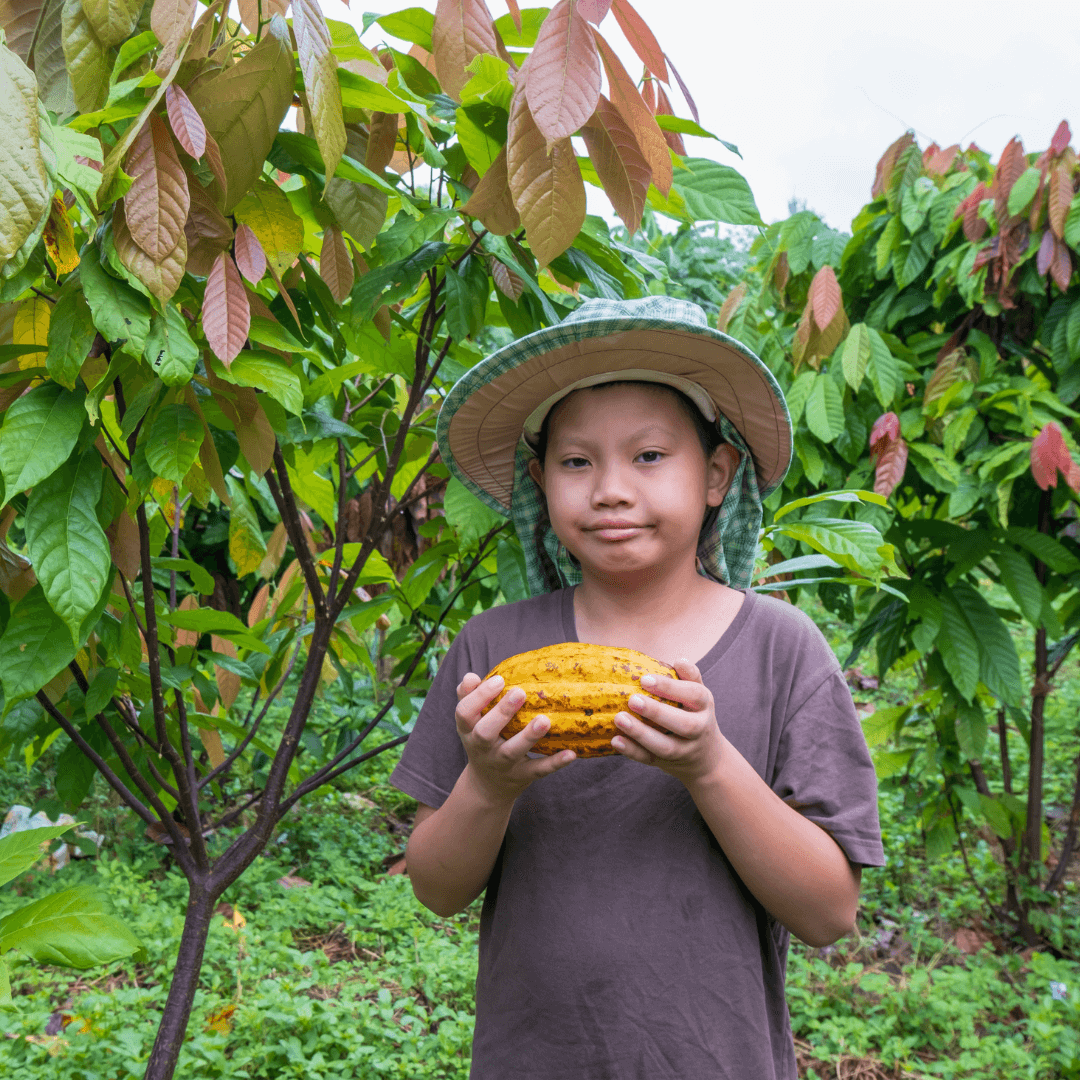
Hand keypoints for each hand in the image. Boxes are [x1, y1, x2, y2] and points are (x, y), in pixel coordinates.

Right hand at [454, 672, 575, 806]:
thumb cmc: (482, 740)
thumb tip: (471, 676)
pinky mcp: (522, 776)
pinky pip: (538, 770)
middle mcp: (482, 748)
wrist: (487, 787)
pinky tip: (571, 753)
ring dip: (528, 736)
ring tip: (544, 720)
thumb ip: (469, 696)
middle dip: (502, 712)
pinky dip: (554, 763)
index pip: (464, 713)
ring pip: (512, 752)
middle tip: (520, 693)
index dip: (479, 696)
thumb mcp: (470, 722)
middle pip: (485, 733)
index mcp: (468, 730)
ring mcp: (502, 764)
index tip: (499, 680)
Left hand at [610, 658, 724, 785]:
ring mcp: (684, 750)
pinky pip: (650, 759)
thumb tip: (679, 660)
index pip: (694, 695)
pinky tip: (616, 740)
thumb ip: (689, 676)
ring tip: (619, 718)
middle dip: (657, 712)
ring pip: (665, 747)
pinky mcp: (667, 764)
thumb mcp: (698, 695)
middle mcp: (699, 730)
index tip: (645, 679)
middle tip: (632, 699)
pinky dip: (632, 751)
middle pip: (683, 724)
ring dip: (641, 734)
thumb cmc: (695, 714)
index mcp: (704, 707)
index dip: (671, 687)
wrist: (706, 757)